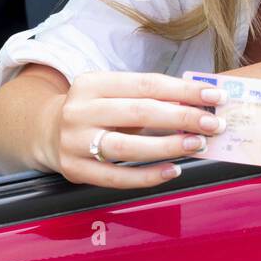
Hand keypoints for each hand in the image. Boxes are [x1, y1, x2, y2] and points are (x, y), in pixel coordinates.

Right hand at [44, 71, 226, 187]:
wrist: (46, 132)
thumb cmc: (93, 111)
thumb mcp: (112, 93)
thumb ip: (148, 97)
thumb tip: (197, 102)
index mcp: (92, 83)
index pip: (145, 84)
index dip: (183, 91)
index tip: (214, 97)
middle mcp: (79, 111)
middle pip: (139, 113)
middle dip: (182, 118)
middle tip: (213, 124)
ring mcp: (75, 143)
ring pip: (128, 148)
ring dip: (168, 147)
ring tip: (197, 145)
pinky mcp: (75, 171)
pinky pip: (117, 178)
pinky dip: (148, 176)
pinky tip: (173, 171)